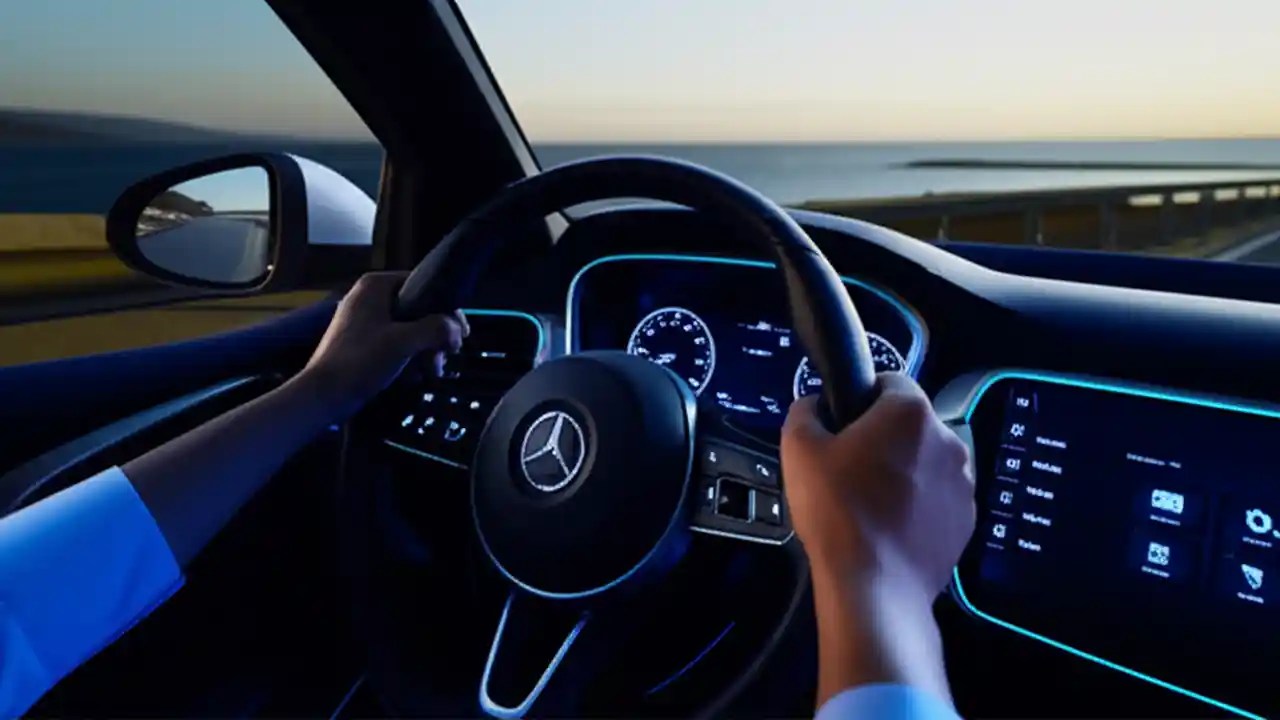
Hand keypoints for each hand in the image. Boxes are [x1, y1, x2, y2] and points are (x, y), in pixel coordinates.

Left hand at [300, 272, 467, 418]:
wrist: (323, 395)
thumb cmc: (360, 361)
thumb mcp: (403, 342)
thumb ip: (435, 329)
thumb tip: (457, 329)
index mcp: (375, 286)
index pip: (423, 285)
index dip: (446, 308)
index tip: (461, 333)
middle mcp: (369, 296)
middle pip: (418, 308)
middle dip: (436, 334)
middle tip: (447, 356)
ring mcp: (365, 319)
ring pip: (409, 327)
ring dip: (426, 349)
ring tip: (433, 370)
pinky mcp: (362, 341)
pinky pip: (396, 341)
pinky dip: (409, 355)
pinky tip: (417, 374)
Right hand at [781, 373, 973, 707]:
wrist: (875, 586)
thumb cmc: (836, 511)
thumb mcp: (798, 449)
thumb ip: (805, 411)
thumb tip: (815, 405)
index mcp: (911, 412)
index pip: (889, 381)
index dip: (861, 400)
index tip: (842, 428)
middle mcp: (949, 439)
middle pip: (910, 424)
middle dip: (884, 438)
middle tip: (849, 469)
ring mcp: (965, 482)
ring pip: (927, 461)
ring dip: (905, 471)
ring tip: (870, 503)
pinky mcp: (968, 520)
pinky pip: (939, 498)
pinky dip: (920, 505)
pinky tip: (891, 527)